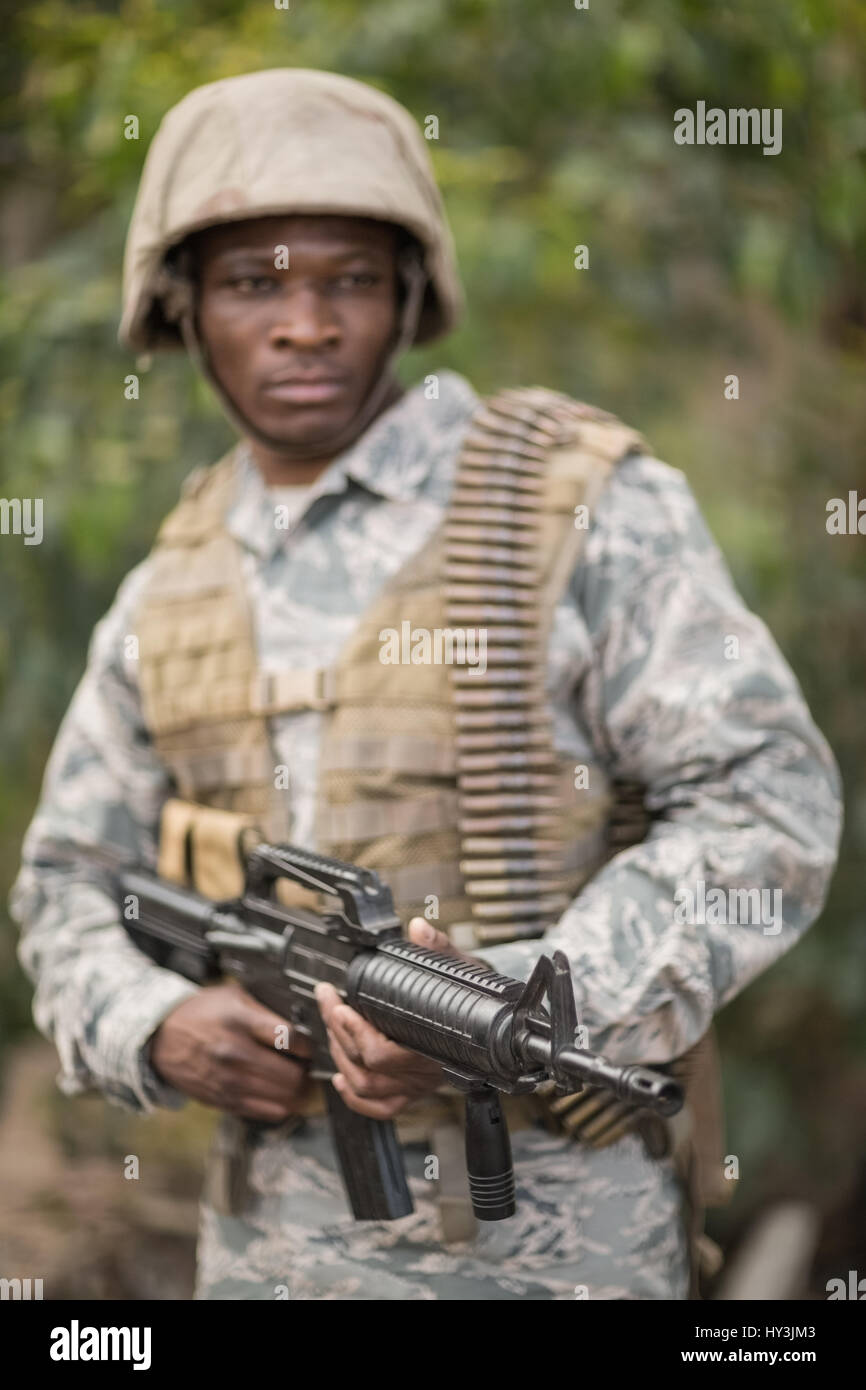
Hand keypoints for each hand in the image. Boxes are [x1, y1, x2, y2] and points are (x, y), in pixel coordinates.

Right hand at [149, 979, 312, 1122]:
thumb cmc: (203, 1013)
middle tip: (308, 1065)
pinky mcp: (223, 1101)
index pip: (290, 1039)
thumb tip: (306, 1021)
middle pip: (291, 1075)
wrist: (161, 1037)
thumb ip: (268, 1009)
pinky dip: (281, 1105)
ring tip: (297, 1078)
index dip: (309, 1045)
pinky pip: (267, 1112)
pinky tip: (281, 1093)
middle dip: (306, 1071)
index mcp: (240, 1021)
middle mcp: (234, 1053)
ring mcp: (228, 1081)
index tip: (312, 1045)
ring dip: (297, 1090)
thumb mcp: (235, 996)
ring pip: (283, 1098)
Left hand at [314, 917, 476, 1119]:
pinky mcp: (414, 1094)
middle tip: (328, 1000)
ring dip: (341, 1056)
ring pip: (367, 1087)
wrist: (500, 1023)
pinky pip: (381, 1108)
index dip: (356, 1033)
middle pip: (368, 1068)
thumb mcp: (464, 968)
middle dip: (339, 1032)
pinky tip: (341, 1076)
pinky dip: (355, 1098)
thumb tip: (419, 929)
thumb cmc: (482, 999)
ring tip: (332, 1024)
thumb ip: (440, 949)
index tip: (340, 1006)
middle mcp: (426, 1073)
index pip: (385, 1054)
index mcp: (437, 1048)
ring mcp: (418, 1087)